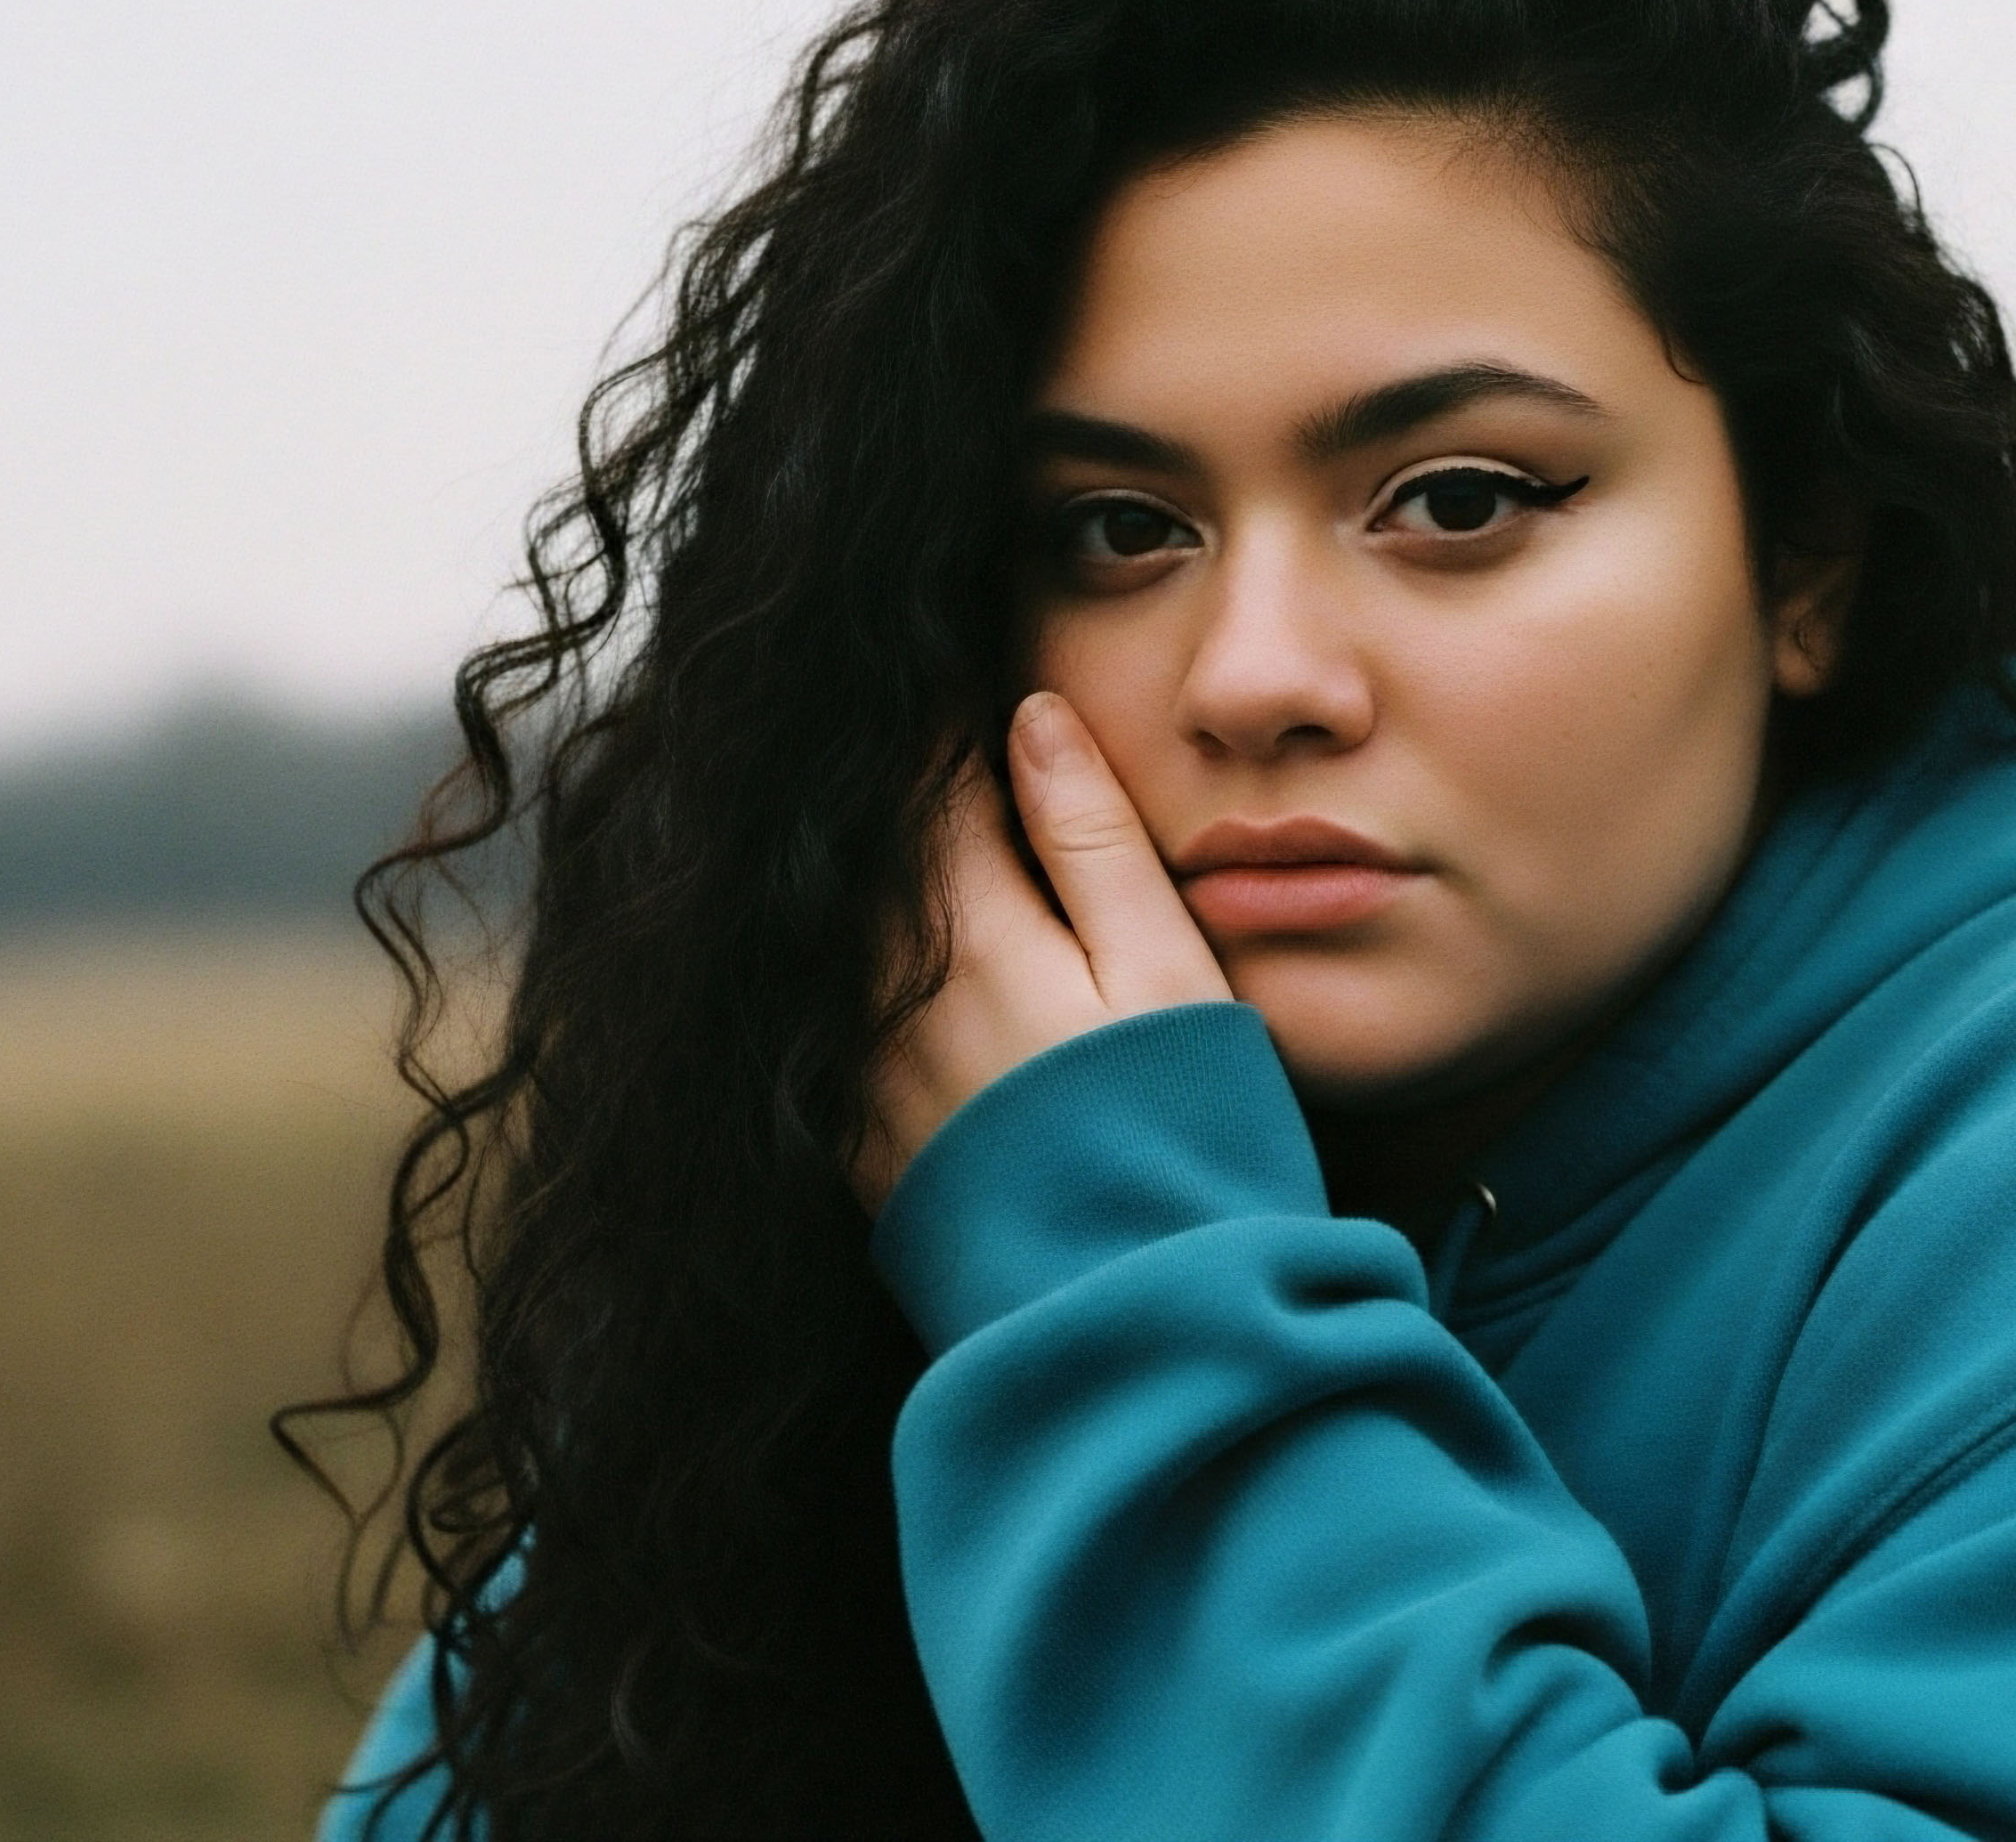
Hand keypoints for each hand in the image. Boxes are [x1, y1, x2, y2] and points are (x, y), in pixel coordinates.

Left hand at [855, 691, 1232, 1210]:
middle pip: (865, 857)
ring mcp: (861, 1079)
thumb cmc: (1183, 1139)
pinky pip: (832, 1023)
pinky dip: (858, 976)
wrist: (1136, 1324)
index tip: (968, 690)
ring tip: (930, 855)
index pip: (927, 786)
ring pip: (837, 937)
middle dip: (898, 800)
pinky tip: (917, 979)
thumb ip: (1095, 840)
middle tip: (935, 748)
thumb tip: (1031, 718)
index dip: (946, 725)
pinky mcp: (859, 1147)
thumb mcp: (1167, 974)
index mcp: (972, 938)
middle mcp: (888, 1000)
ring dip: (872, 888)